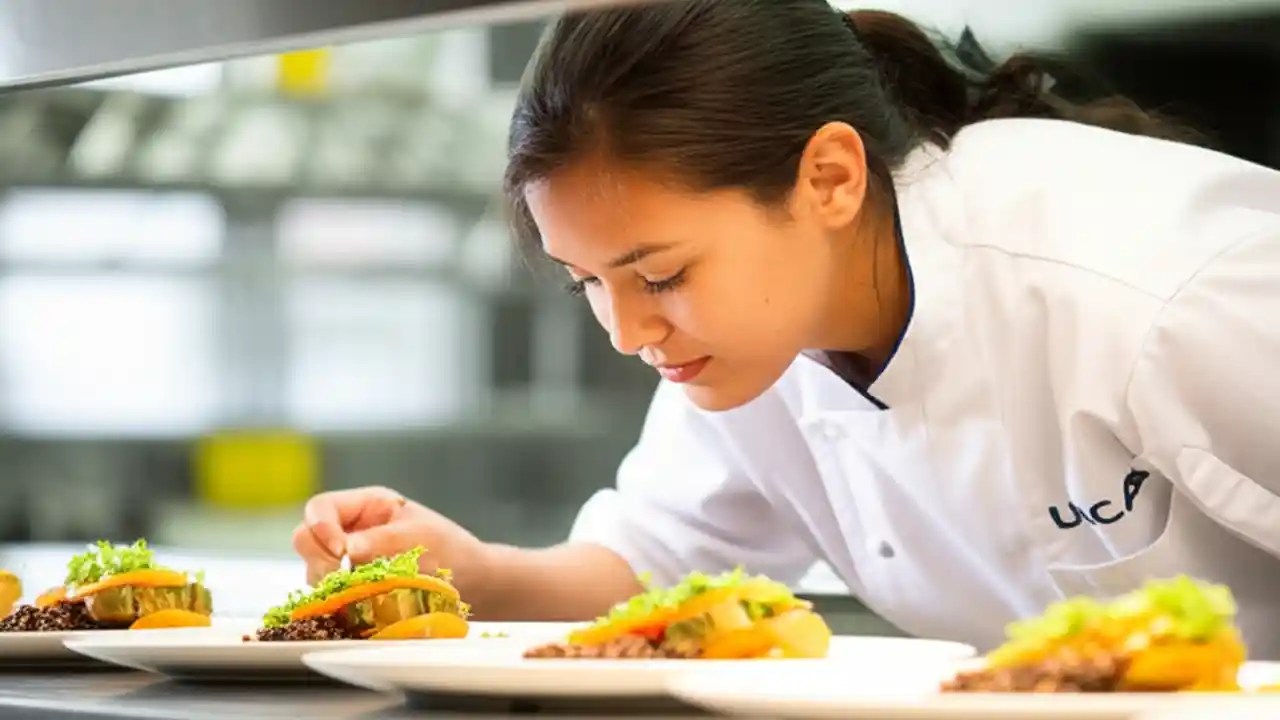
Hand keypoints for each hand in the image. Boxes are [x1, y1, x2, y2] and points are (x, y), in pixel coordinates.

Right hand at [291, 486, 488, 592]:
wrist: (473, 584)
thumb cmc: (450, 551)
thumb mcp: (415, 538)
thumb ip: (377, 542)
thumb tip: (343, 551)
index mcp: (366, 506)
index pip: (319, 508)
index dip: (321, 529)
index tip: (342, 554)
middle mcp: (351, 531)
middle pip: (306, 540)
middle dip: (321, 561)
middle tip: (346, 579)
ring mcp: (348, 563)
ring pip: (314, 573)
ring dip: (330, 586)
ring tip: (363, 595)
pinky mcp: (352, 592)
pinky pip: (329, 598)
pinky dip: (338, 605)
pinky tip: (360, 610)